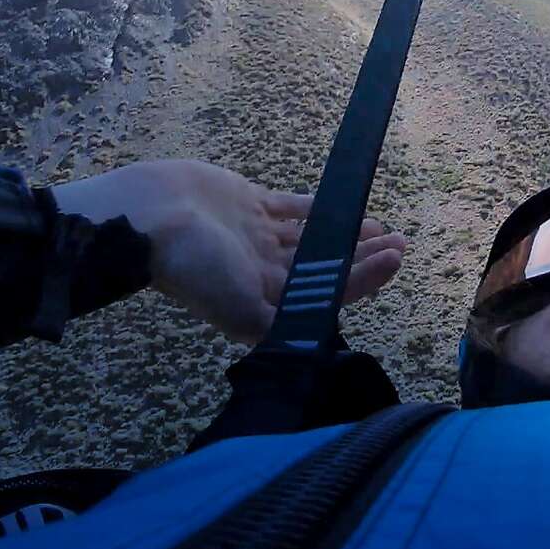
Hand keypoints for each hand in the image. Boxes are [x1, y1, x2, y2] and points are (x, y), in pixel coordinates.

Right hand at [51, 160, 406, 343]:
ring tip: (383, 228)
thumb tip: (319, 345)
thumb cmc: (191, 267)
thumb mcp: (236, 309)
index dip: (363, 278)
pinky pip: (290, 207)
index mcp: (262, 301)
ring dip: (347, 232)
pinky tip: (346, 203)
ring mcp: (253, 236)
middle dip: (364, 256)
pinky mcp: (245, 203)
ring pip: (312, 237)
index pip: (324, 293)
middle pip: (324, 266)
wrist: (147, 217)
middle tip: (402, 243)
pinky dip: (318, 207)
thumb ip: (277, 326)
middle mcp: (261, 272)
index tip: (395, 260)